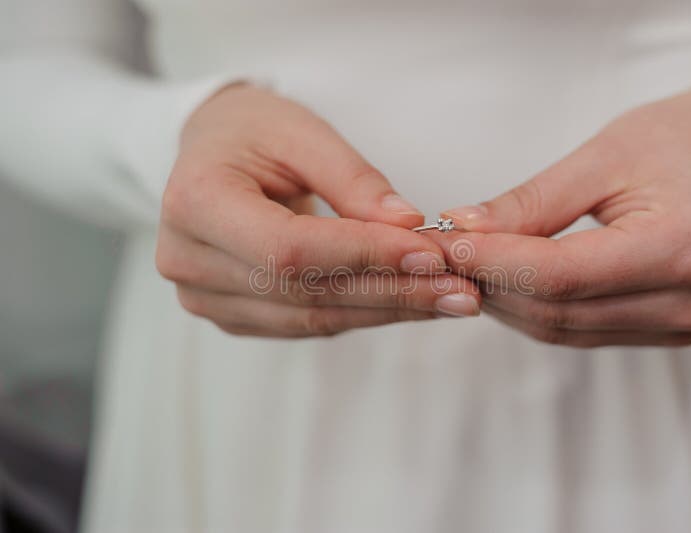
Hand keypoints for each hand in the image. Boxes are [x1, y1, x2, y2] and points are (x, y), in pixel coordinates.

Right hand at [156, 84, 479, 336]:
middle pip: (306, 292)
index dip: (365, 256)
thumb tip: (410, 228)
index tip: (432, 254)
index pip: (291, 248)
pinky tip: (410, 303)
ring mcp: (204, 296)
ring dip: (387, 311)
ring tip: (450, 300)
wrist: (212, 153)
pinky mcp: (231, 314)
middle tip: (462, 292)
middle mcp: (188, 260)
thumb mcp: (303, 132)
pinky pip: (307, 324)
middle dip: (393, 293)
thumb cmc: (254, 132)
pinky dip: (363, 314)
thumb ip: (355, 180)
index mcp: (196, 202)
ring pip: (312, 318)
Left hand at [432, 85, 690, 346]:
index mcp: (678, 248)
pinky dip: (532, 307)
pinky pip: (577, 330)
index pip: (559, 275)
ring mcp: (678, 323)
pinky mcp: (663, 328)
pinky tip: (503, 278)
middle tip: (440, 252)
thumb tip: (461, 231)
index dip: (491, 262)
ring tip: (464, 263)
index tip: (441, 241)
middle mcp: (685, 300)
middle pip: (555, 311)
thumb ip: (528, 204)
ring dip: (504, 300)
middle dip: (488, 282)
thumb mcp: (598, 157)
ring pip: (559, 329)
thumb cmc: (671, 141)